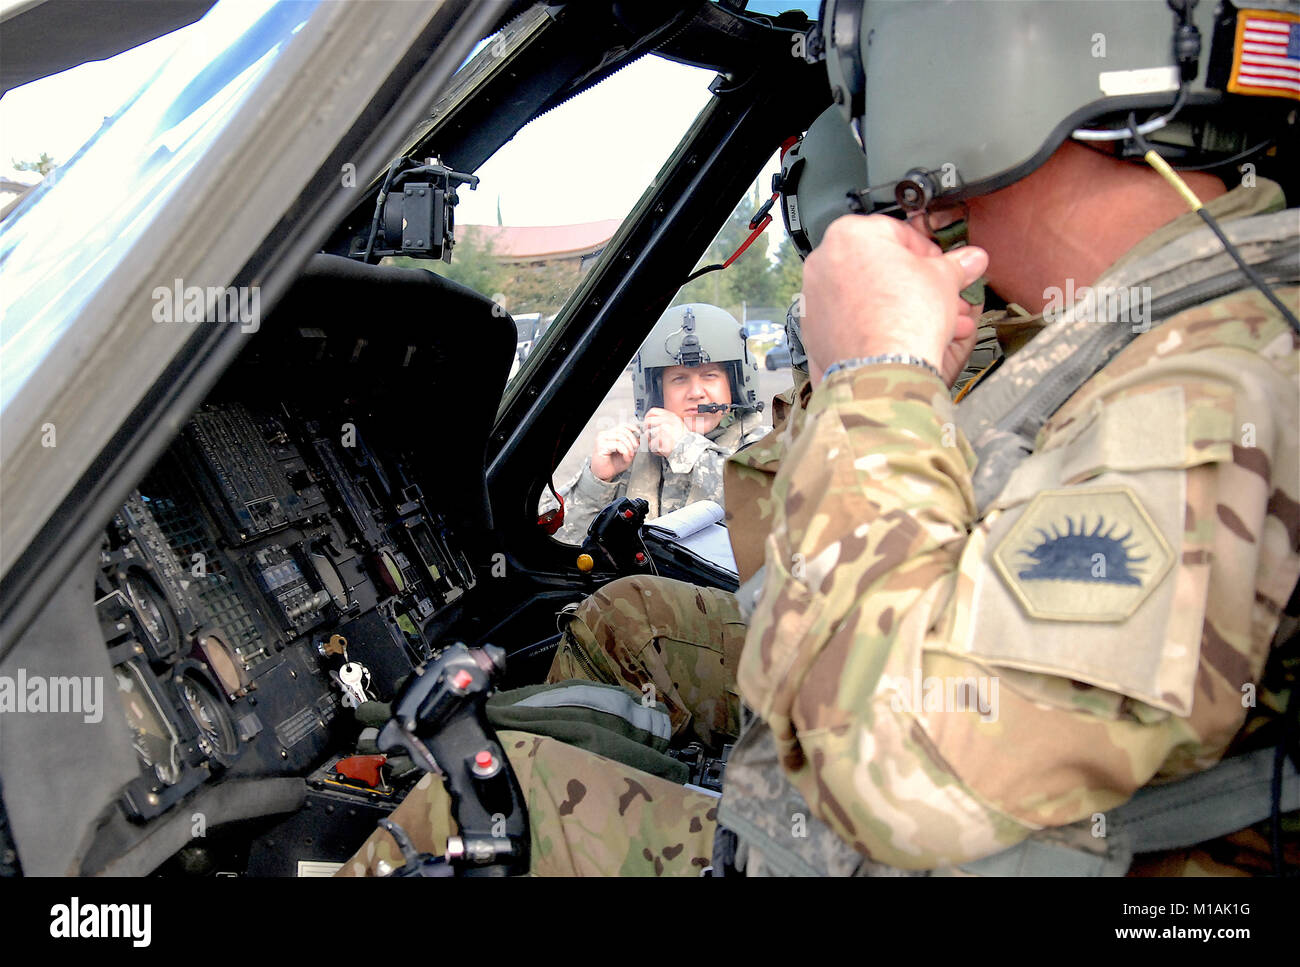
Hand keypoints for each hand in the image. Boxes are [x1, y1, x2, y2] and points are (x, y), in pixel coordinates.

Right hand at [590, 422, 640, 480]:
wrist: (604, 474)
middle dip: (632, 440)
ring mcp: (602, 440)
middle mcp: (604, 435)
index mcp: (610, 434)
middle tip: (636, 448)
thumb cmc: (613, 464)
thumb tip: (640, 438)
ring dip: (629, 447)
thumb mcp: (627, 453)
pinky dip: (625, 451)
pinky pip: (618, 445)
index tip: (639, 434)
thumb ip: (633, 445)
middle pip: (623, 430)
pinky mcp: (601, 446)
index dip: (632, 428)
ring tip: (630, 455)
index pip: (622, 426)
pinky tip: (626, 457)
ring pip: (621, 437)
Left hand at [643, 407, 686, 456]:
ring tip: (659, 445)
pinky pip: (651, 444)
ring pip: (648, 434)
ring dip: (651, 442)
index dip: (647, 417)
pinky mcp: (661, 438)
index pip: (653, 411)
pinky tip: (662, 450)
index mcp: (671, 416)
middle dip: (646, 429)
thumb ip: (665, 421)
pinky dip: (655, 450)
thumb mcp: (677, 425)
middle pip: (648, 421)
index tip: (647, 423)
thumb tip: (651, 423)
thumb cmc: (684, 440)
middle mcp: (667, 420)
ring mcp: (664, 428)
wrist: (690, 449)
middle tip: (649, 436)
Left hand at [801, 214, 987, 382]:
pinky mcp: (811, 327)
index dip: (925, 251)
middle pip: (876, 262)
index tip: (939, 266)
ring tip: (919, 318)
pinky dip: (866, 322)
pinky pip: (845, 317)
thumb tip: (970, 260)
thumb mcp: (944, 280)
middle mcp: (823, 260)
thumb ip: (956, 264)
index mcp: (851, 233)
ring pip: (860, 291)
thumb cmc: (905, 321)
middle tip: (932, 293)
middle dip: (908, 279)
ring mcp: (813, 296)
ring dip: (890, 301)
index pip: (897, 231)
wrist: (883, 370)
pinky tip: (891, 334)